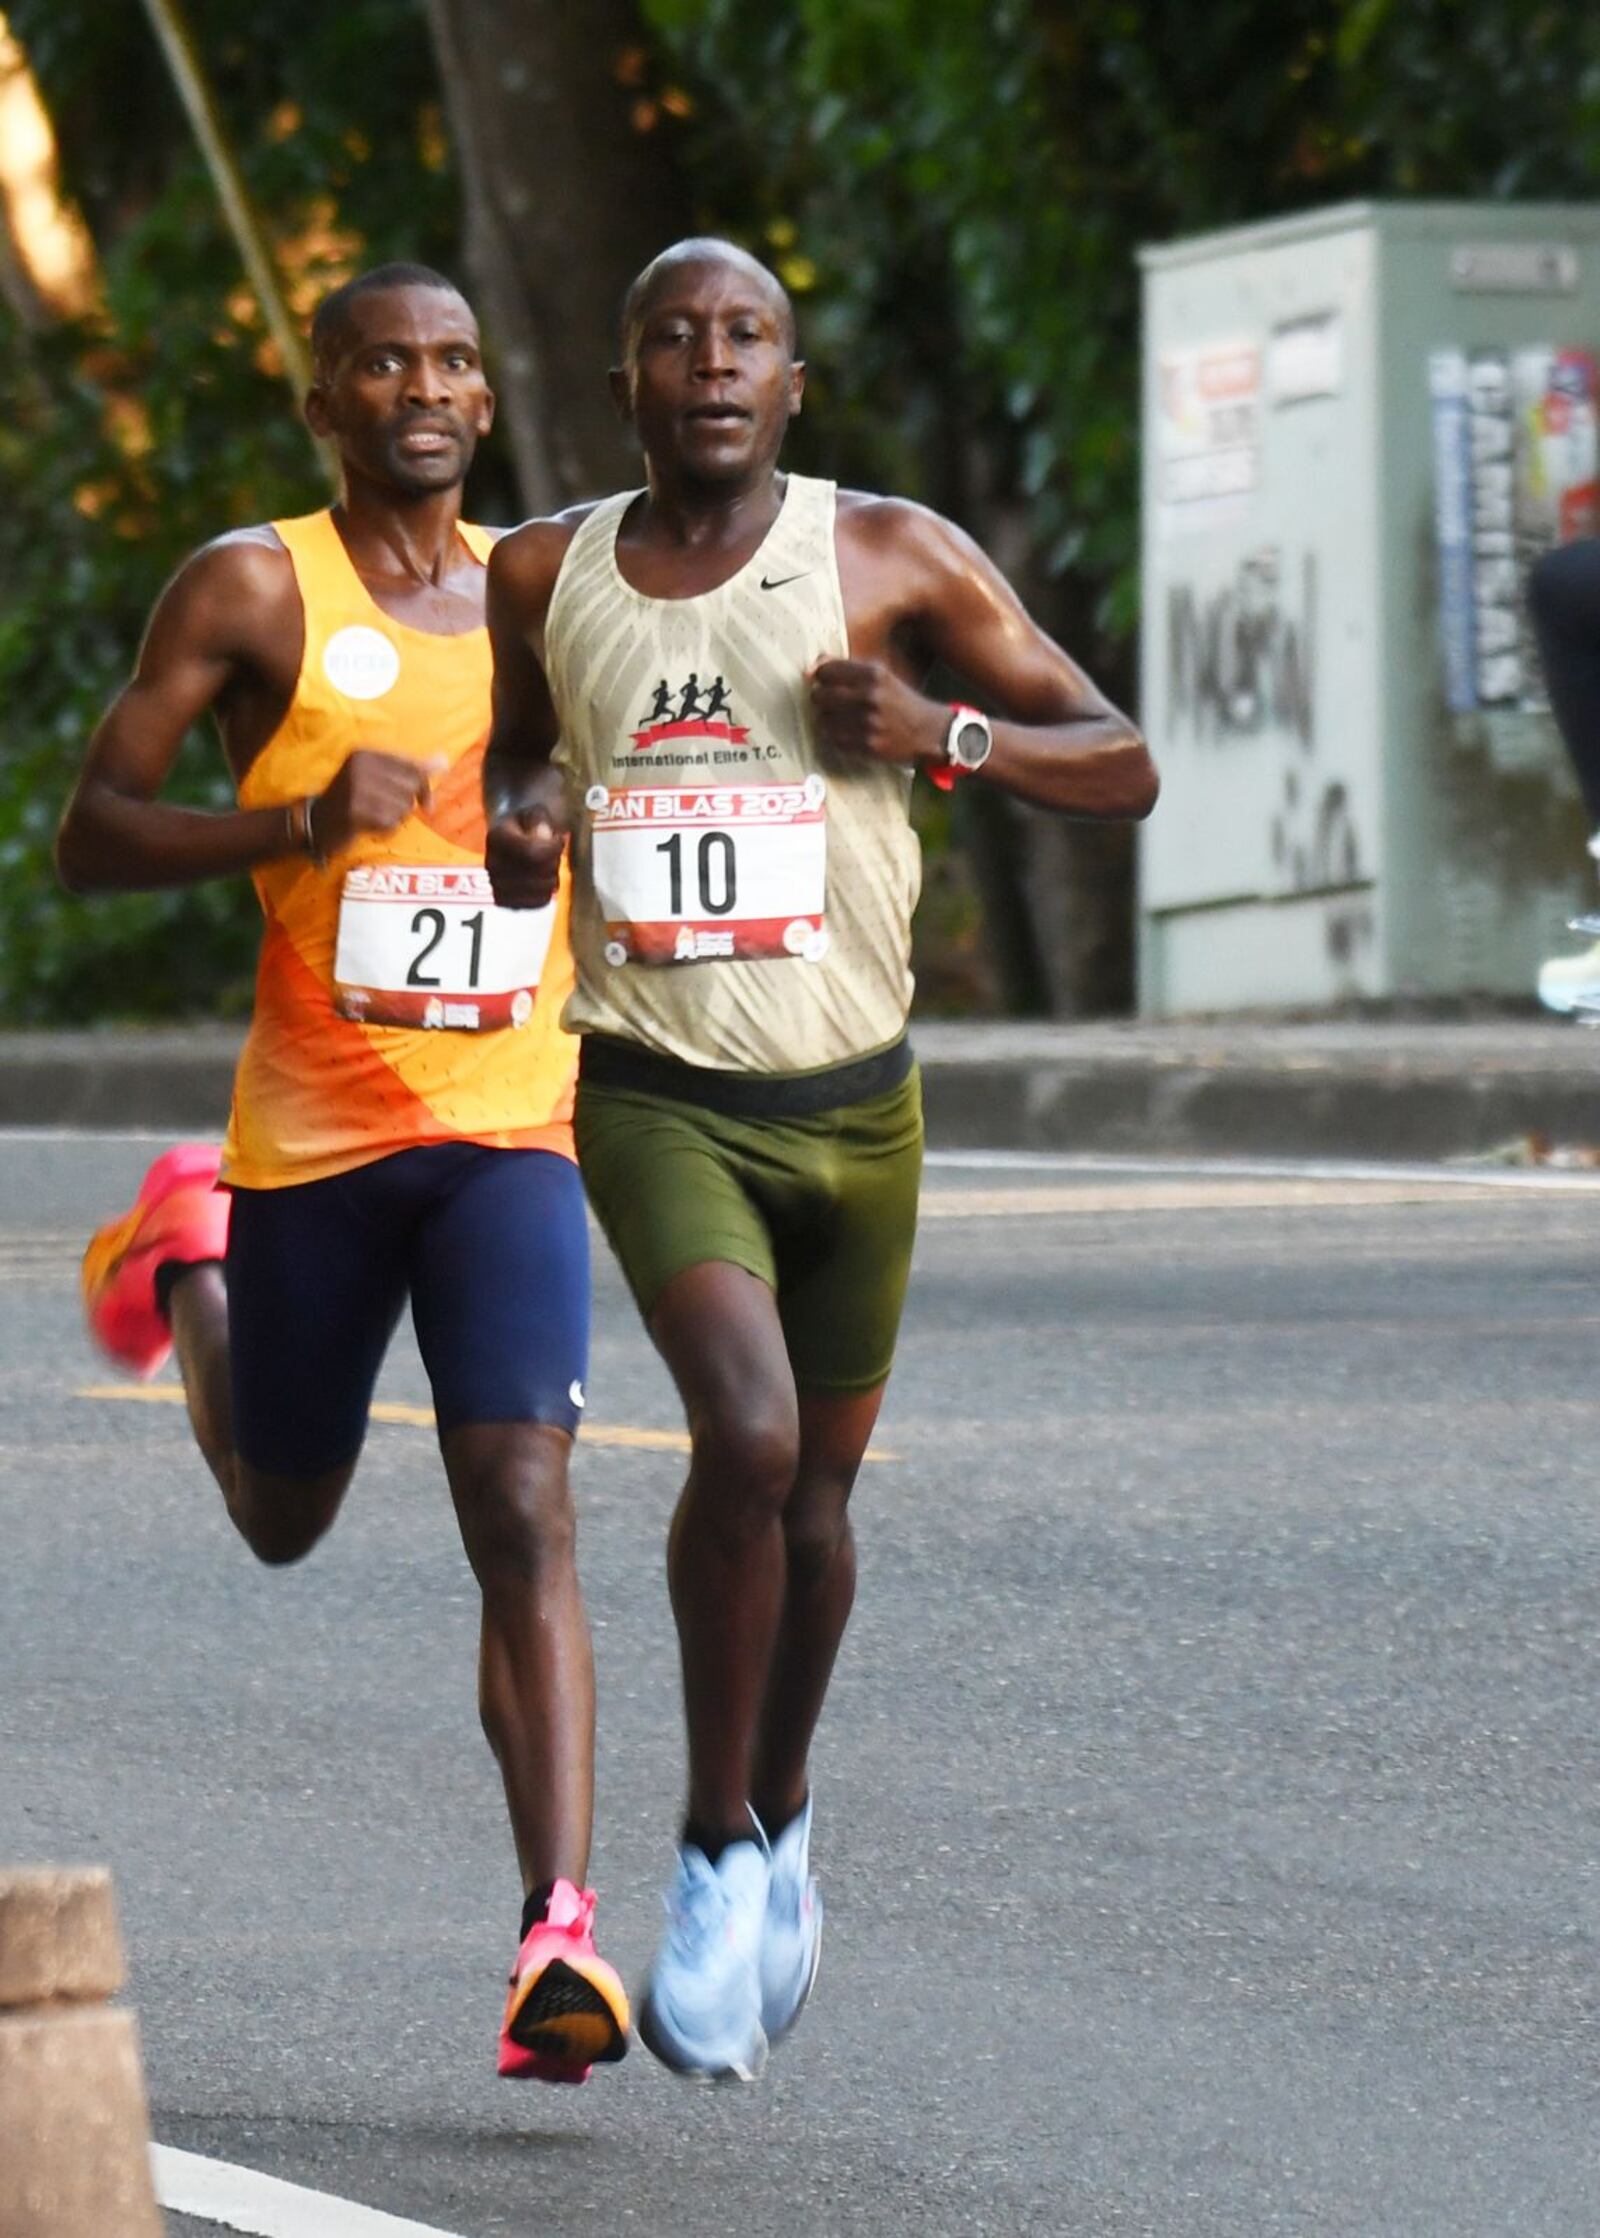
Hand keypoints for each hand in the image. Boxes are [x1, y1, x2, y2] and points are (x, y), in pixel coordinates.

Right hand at [310, 750, 444, 859]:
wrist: (318, 821)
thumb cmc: (355, 797)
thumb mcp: (377, 775)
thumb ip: (411, 768)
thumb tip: (444, 761)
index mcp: (366, 753)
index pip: (412, 766)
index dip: (424, 787)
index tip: (426, 803)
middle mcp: (360, 767)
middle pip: (410, 787)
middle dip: (406, 804)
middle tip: (389, 810)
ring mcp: (356, 789)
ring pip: (402, 807)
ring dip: (396, 818)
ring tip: (376, 816)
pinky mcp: (354, 812)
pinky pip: (390, 823)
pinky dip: (387, 829)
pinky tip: (371, 826)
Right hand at [486, 806, 565, 908]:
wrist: (514, 836)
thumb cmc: (529, 823)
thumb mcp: (537, 812)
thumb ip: (541, 820)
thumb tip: (543, 836)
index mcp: (496, 838)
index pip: (533, 853)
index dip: (554, 848)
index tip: (557, 840)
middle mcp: (491, 864)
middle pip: (539, 874)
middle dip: (553, 862)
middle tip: (551, 853)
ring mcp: (496, 886)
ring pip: (541, 890)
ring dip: (552, 878)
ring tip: (546, 865)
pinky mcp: (506, 902)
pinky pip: (538, 903)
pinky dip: (547, 892)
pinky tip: (542, 880)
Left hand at [808, 659, 945, 767]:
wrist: (930, 732)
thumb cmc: (900, 701)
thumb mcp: (881, 676)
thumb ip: (846, 668)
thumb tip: (808, 669)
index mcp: (873, 674)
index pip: (826, 671)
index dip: (822, 678)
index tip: (826, 683)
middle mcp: (870, 696)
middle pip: (819, 696)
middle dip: (821, 699)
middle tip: (831, 703)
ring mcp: (868, 723)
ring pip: (823, 720)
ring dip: (827, 720)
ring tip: (841, 719)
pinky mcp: (868, 745)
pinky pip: (834, 740)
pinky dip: (836, 737)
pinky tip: (848, 733)